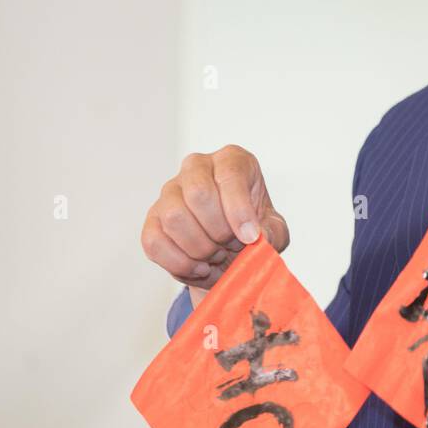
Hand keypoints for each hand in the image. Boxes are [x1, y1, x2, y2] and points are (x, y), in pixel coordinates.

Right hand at [140, 144, 289, 289]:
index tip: (249, 238)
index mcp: (232, 160)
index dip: (239, 210)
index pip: (230, 175)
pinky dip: (180, 263)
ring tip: (217, 256)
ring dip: (200, 248)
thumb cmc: (253, 229)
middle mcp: (197, 167)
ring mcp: (170, 191)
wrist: (231, 249)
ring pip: (174, 217)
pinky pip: (154, 241)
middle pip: (198, 194)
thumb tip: (258, 238)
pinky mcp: (152, 219)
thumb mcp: (274, 230)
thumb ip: (273, 233)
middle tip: (231, 246)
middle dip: (218, 231)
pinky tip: (200, 267)